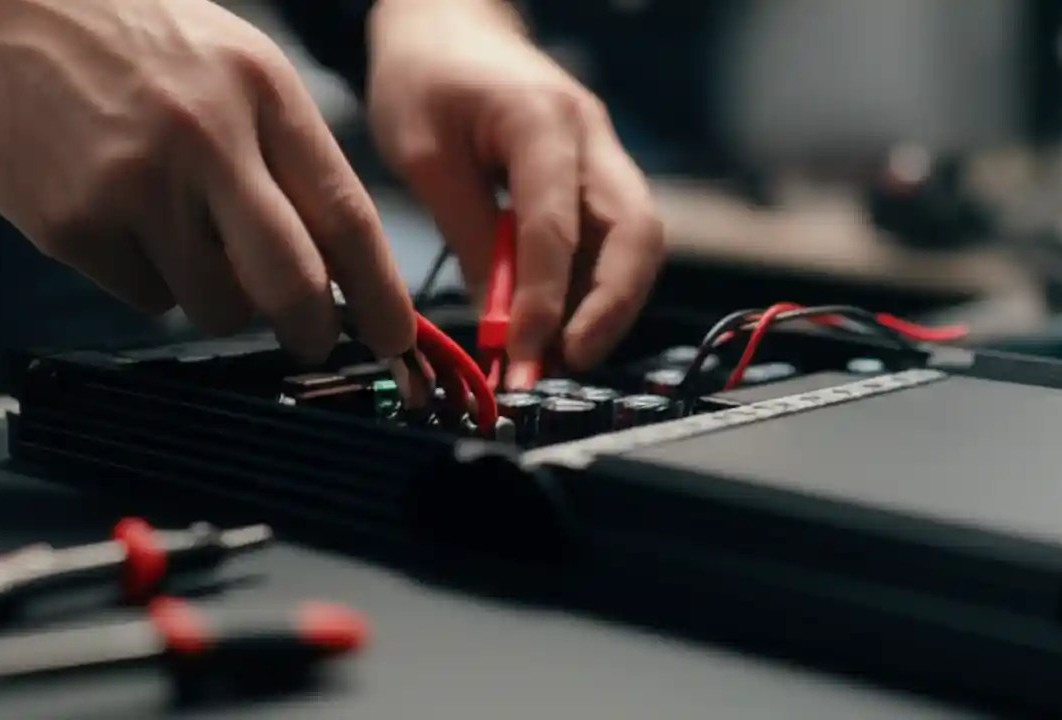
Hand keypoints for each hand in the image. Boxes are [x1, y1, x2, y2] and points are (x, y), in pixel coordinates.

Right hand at [0, 0, 412, 361]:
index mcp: (260, 90)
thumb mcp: (232, 64)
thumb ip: (286, 152)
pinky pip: (147, 299)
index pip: (346, 214)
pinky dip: (151, 280)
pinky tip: (124, 219)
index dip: (380, 292)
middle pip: (292, 282)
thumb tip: (333, 259)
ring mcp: (136, 184)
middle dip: (314, 331)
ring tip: (182, 232)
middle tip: (314, 341)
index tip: (396, 336)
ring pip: (218, 305)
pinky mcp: (76, 226)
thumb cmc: (122, 38)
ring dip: (218, 297)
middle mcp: (206, 136)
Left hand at [367, 0, 664, 385]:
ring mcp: (603, 156)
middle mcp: (593, 138)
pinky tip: (559, 322)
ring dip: (608, 306)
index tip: (522, 358)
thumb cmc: (425, 76)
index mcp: (545, 121)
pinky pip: (614, 241)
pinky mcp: (596, 176)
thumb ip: (468, 235)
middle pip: (638, 235)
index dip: (545, 302)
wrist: (448, 23)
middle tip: (564, 364)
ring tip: (557, 356)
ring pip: (638, 243)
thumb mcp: (423, 155)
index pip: (558, 227)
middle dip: (610, 310)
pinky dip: (594, 287)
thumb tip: (499, 324)